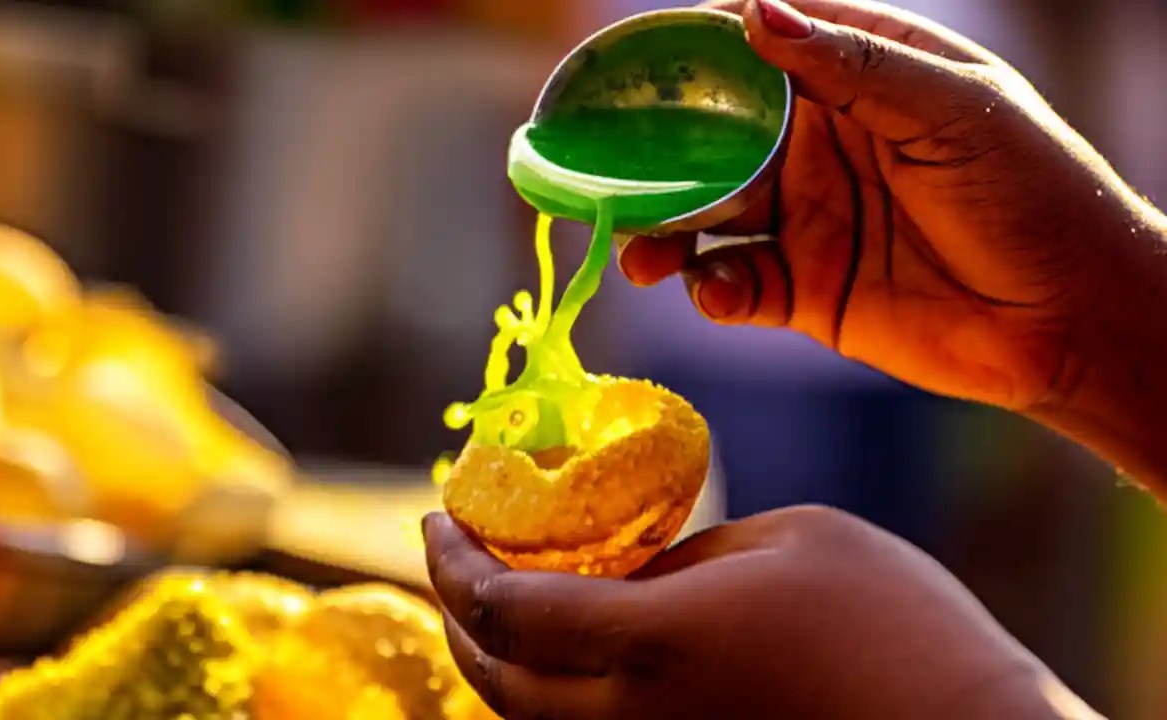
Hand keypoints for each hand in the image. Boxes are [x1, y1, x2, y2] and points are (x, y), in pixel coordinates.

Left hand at [424, 508, 1096, 719]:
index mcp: (653, 641)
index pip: (506, 608)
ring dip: (494, 659)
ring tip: (493, 599)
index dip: (455, 558)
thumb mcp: (790, 540)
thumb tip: (626, 566)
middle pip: (494, 678)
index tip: (435, 510)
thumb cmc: (894, 622)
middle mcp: (634, 718)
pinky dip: (548, 695)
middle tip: (449, 553)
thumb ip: (685, 552)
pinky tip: (564, 652)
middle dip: (453, 612)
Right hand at [619, 0, 1166, 489]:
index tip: (628, 63)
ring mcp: (808, 220)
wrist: (1068, 319)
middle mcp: (820, 146)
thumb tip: (754, 14)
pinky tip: (713, 290)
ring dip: (663, 230)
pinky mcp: (806, 291)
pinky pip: (736, 285)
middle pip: (713, 139)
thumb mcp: (950, 107)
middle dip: (653, 153)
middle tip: (595, 168)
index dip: (692, 52)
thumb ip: (850, 64)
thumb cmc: (1031, 191)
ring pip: (708, 216)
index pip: (757, 51)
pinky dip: (711, 289)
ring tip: (637, 250)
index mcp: (857, 81)